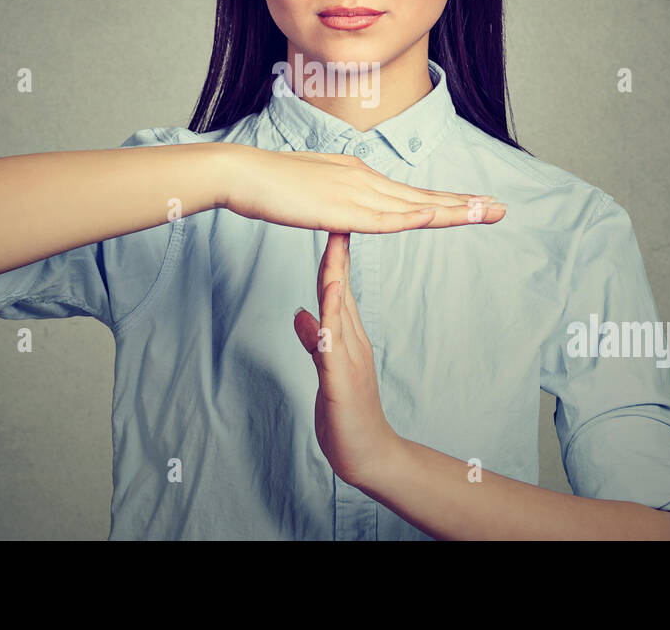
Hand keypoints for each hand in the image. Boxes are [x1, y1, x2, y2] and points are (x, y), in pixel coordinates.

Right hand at [221, 144, 506, 233]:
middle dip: (465, 204)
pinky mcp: (340, 209)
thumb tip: (342, 209)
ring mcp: (355, 192)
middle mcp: (365, 179)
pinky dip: (414, 217)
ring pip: (414, 206)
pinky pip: (384, 218)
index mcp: (358, 175)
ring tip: (487, 214)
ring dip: (454, 211)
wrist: (244, 173)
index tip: (473, 205)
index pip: (411, 193)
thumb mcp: (311, 190)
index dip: (446, 200)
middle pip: (423, 196)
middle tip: (502, 209)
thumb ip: (333, 200)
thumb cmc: (269, 184)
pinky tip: (439, 216)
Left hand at [292, 231, 401, 488]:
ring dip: (335, 283)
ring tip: (332, 252)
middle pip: (341, 292)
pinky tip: (324, 310)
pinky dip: (328, 327)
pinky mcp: (341, 383)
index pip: (339, 289)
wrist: (369, 454)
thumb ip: (314, 339)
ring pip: (339, 315)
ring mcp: (349, 361)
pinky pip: (333, 351)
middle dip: (337, 256)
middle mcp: (352, 342)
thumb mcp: (326, 370)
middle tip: (337, 217)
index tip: (332, 224)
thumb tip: (300, 313)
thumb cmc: (347, 413)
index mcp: (347, 337)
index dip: (334, 258)